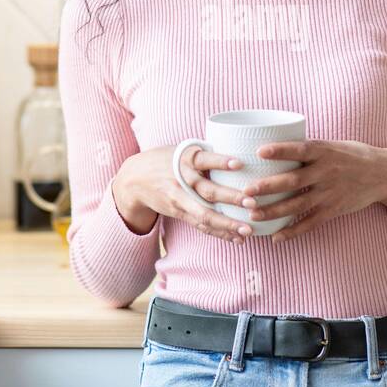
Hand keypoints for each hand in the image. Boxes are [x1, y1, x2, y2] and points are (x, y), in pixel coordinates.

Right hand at [112, 145, 258, 243]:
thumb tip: (239, 149)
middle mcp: (182, 180)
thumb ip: (204, 154)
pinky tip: (237, 238)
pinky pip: (201, 225)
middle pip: (208, 191)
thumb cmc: (166, 161)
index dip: (220, 161)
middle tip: (252, 202)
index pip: (204, 159)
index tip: (239, 163)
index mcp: (185, 159)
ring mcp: (180, 199)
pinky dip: (220, 232)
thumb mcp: (181, 151)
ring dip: (227, 223)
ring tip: (248, 229)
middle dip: (230, 197)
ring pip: (205, 214)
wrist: (135, 180)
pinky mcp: (180, 213)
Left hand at [241, 140, 386, 242]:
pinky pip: (310, 223)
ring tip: (252, 216)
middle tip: (245, 193)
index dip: (280, 150)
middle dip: (267, 187)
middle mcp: (326, 172)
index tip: (259, 152)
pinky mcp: (333, 210)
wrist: (383, 174)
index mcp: (324, 152)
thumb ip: (307, 150)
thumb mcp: (331, 146)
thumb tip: (273, 148)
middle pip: (293, 181)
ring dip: (273, 212)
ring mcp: (330, 193)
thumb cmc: (352, 155)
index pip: (299, 149)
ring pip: (297, 205)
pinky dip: (292, 231)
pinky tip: (275, 237)